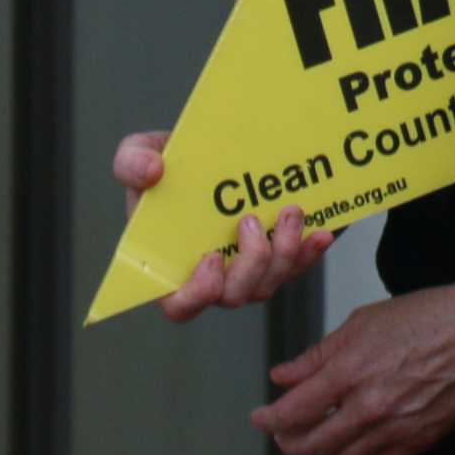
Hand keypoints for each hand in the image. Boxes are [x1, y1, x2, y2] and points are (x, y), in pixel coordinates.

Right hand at [115, 128, 332, 323]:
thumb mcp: (140, 151)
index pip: (180, 306)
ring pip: (270, 283)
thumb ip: (132, 161)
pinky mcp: (282, 255)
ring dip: (284, 253)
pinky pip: (299, 266)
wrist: (219, 148)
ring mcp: (250, 269)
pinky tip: (322, 232)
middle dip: (251, 264)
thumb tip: (151, 172)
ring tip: (291, 211)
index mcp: (173, 262)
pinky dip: (310, 252)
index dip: (197, 295)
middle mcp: (215, 275)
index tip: (212, 257)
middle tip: (252, 221)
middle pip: (235, 296)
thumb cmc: (172, 161)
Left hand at [251, 278, 454, 454]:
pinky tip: (366, 436)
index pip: (291, 413)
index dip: (269, 420)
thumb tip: (284, 376)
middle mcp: (369, 406)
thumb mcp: (365, 322)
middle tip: (287, 434)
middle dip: (291, 442)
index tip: (261, 419)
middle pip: (312, 445)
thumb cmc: (431, 316)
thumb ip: (319, 354)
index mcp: (350, 371)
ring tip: (329, 430)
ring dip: (329, 447)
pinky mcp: (421, 439)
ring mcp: (396, 427)